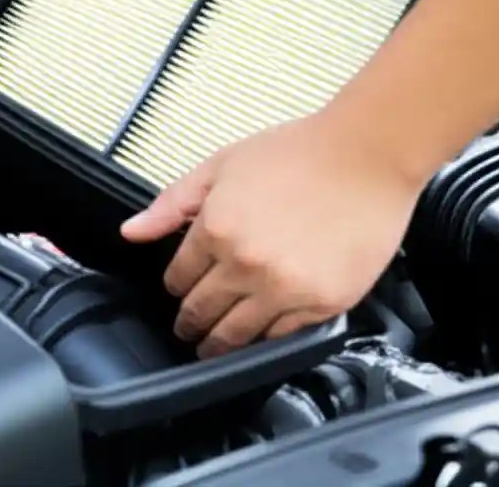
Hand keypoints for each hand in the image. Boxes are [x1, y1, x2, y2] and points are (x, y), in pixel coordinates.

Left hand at [122, 113, 424, 358]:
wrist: (366, 155)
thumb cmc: (299, 153)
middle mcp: (245, 264)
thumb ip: (172, 203)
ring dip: (219, 344)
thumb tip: (132, 231)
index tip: (180, 290)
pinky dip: (267, 339)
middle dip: (190, 322)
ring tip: (214, 346)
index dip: (176, 286)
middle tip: (189, 330)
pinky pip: (282, 337)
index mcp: (215, 229)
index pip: (177, 278)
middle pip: (201, 312)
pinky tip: (260, 336)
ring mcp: (284, 288)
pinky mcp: (322, 302)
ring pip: (236, 335)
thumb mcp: (221, 165)